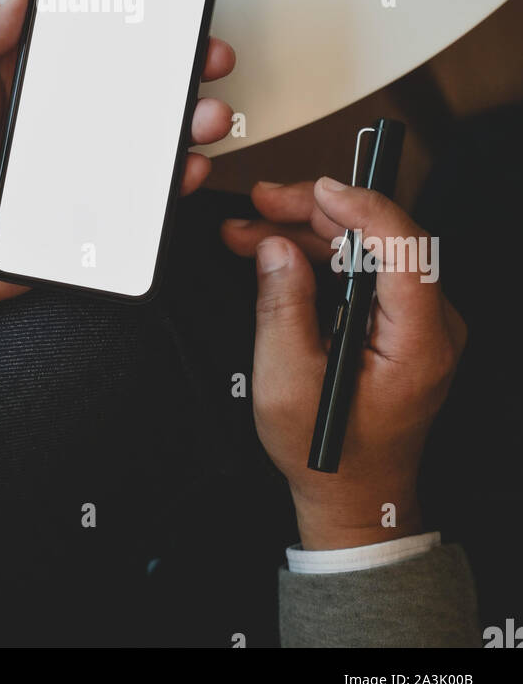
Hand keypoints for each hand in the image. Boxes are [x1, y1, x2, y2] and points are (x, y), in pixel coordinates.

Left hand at [0, 0, 235, 321]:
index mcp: (15, 77)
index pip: (79, 35)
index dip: (122, 17)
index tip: (159, 4)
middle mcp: (49, 117)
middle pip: (125, 82)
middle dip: (174, 66)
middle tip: (203, 55)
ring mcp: (68, 164)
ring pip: (140, 137)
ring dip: (182, 122)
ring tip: (201, 116)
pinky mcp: (77, 212)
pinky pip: (133, 197)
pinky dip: (167, 185)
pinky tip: (183, 172)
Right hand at [222, 178, 466, 549]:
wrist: (353, 494)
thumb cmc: (331, 453)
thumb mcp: (288, 383)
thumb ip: (281, 307)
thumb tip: (276, 247)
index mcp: (419, 342)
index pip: (408, 250)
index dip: (363, 208)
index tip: (319, 189)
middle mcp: (431, 324)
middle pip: (383, 237)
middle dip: (318, 211)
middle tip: (264, 201)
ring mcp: (416, 319)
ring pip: (367, 246)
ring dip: (307, 230)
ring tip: (251, 229)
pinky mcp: (396, 319)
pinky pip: (362, 267)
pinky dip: (317, 254)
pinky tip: (274, 250)